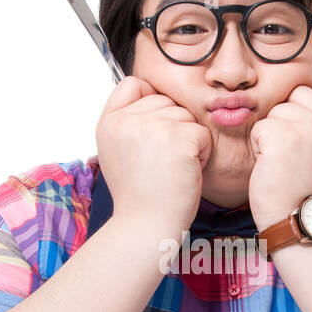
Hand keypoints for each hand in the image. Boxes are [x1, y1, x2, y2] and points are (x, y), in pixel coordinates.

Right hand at [95, 77, 211, 237]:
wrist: (146, 227)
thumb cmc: (139, 195)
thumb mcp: (117, 151)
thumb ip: (127, 121)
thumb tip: (150, 93)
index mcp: (108, 122)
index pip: (133, 84)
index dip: (150, 101)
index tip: (152, 132)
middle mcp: (125, 121)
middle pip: (166, 100)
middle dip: (173, 127)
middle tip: (161, 161)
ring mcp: (151, 127)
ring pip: (186, 116)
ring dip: (188, 141)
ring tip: (172, 168)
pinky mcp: (178, 138)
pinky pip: (202, 133)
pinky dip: (202, 153)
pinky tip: (185, 172)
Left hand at [247, 81, 311, 231]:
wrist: (299, 222)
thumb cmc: (311, 192)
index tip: (310, 127)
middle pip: (298, 94)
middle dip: (290, 119)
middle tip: (294, 153)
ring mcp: (309, 128)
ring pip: (276, 111)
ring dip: (273, 135)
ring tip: (284, 163)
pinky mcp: (282, 136)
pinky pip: (260, 127)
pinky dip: (259, 147)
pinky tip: (272, 167)